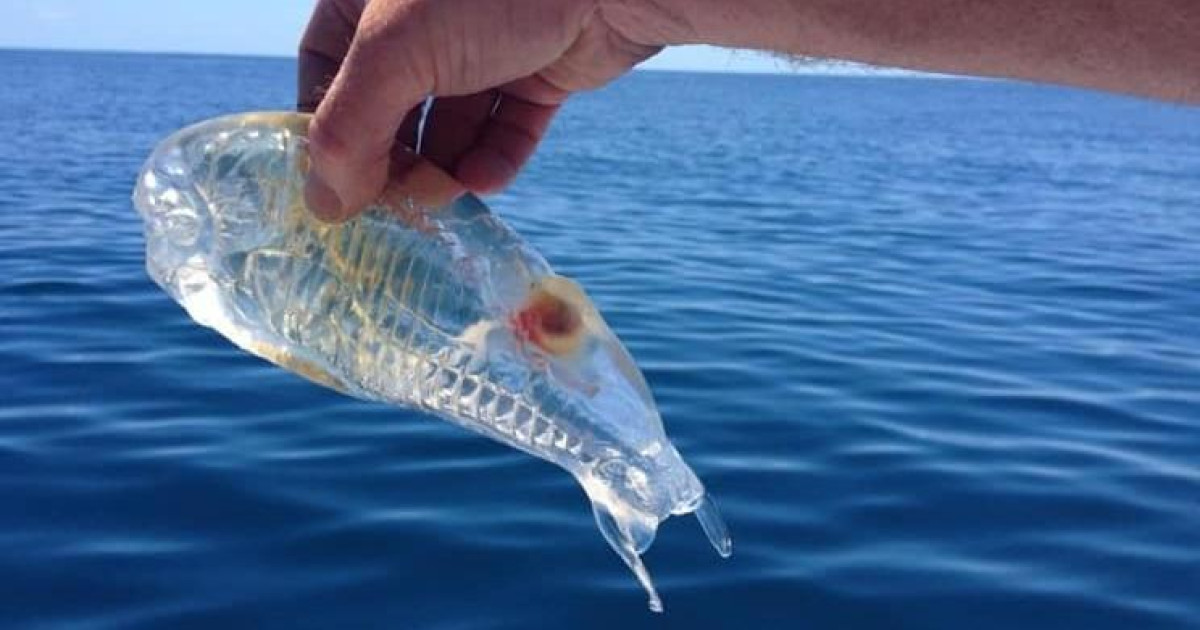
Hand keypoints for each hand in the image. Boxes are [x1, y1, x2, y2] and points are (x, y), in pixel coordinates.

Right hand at [298, 0, 666, 220]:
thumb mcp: (395, 52)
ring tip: (439, 205)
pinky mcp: (540, 69)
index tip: (328, 181)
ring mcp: (486, 43)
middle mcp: (427, 16)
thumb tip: (324, 206)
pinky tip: (483, 183)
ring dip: (442, 169)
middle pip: (389, 102)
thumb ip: (348, 128)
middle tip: (388, 209)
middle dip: (390, 158)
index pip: (325, 62)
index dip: (322, 122)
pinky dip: (493, 158)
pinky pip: (506, 127)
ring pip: (451, 122)